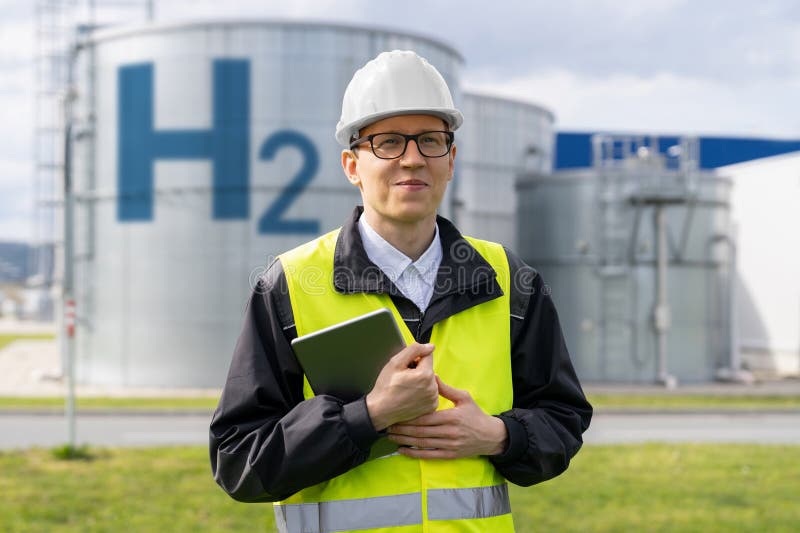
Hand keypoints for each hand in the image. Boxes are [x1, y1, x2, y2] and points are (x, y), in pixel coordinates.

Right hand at [366, 343, 437, 430]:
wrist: (381, 411)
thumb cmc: (386, 388)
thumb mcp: (395, 363)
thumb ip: (414, 350)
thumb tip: (430, 346)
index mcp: (425, 375)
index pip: (427, 355)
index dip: (415, 358)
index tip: (406, 368)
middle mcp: (433, 388)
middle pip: (429, 368)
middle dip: (418, 370)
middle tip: (404, 379)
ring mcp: (433, 399)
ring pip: (430, 380)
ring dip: (421, 381)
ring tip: (406, 388)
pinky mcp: (432, 406)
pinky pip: (431, 392)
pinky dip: (423, 392)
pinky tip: (411, 395)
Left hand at [387, 375, 507, 458]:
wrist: (491, 436)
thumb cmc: (476, 415)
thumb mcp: (464, 398)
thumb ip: (446, 389)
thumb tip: (432, 376)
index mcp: (451, 417)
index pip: (426, 418)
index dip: (409, 417)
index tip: (396, 414)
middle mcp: (449, 432)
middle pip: (421, 431)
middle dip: (402, 429)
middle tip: (387, 425)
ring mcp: (449, 445)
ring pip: (422, 443)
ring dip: (404, 440)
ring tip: (390, 436)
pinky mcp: (449, 455)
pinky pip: (429, 455)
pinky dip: (414, 454)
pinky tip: (402, 450)